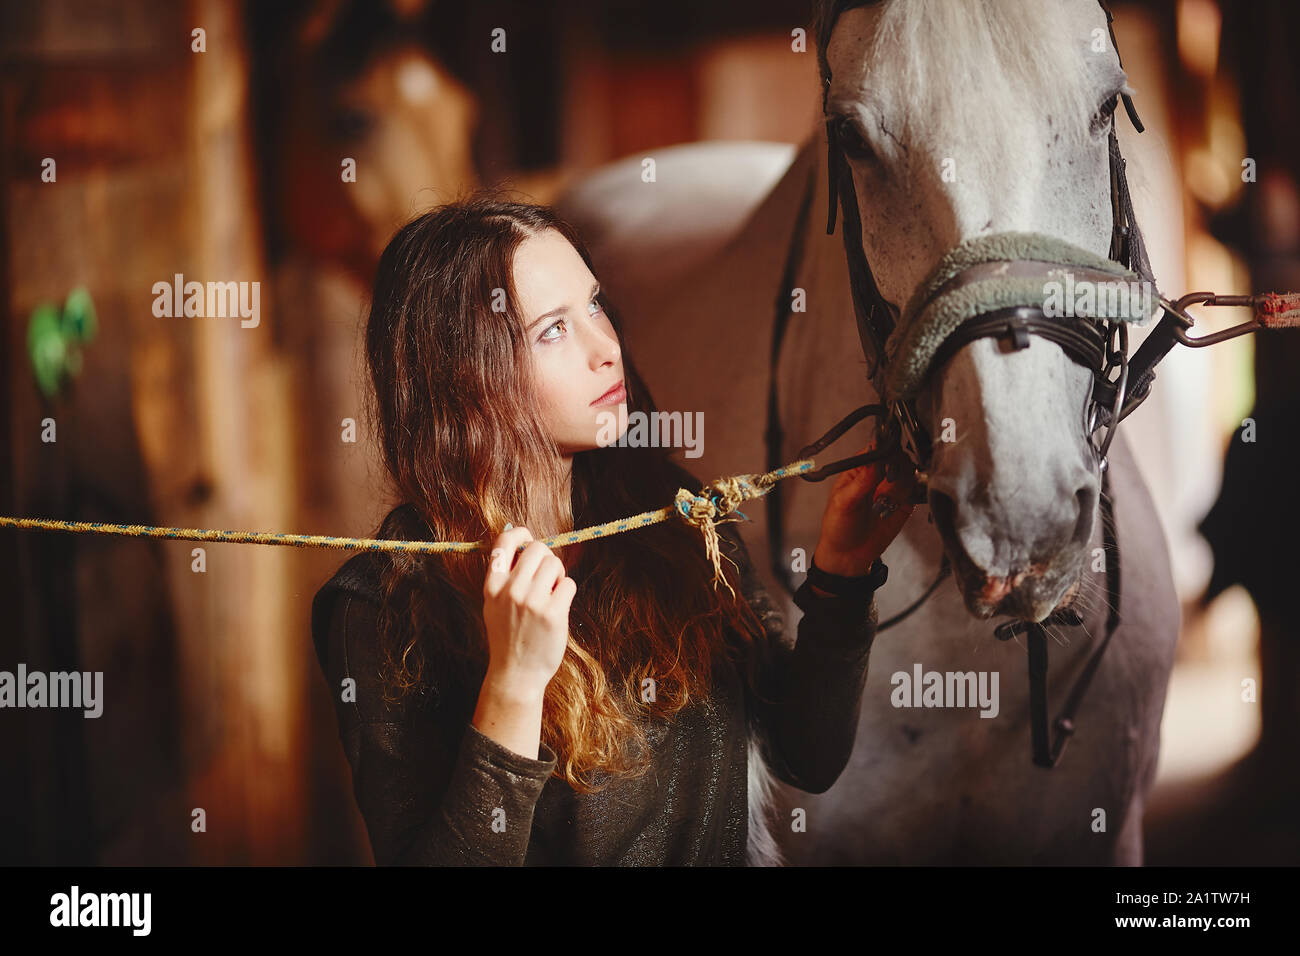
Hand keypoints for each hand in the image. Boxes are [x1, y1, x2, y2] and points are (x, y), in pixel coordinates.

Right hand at [481, 526, 575, 698]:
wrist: (516, 674)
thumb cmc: (509, 637)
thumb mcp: (494, 605)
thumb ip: (504, 576)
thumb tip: (520, 538)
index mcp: (493, 587)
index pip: (503, 543)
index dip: (519, 533)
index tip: (528, 536)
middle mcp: (510, 591)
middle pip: (537, 549)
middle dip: (546, 557)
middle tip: (547, 575)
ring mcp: (532, 602)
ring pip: (555, 564)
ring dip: (558, 575)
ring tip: (552, 592)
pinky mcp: (553, 614)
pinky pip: (568, 584)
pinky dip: (567, 591)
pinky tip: (559, 606)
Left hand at [812, 446, 917, 578]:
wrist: (849, 557)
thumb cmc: (838, 528)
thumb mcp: (843, 503)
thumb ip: (861, 482)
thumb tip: (875, 461)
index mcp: (859, 470)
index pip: (876, 449)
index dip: (885, 450)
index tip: (888, 460)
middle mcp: (877, 476)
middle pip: (898, 458)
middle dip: (897, 468)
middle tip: (888, 484)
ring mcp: (892, 489)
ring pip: (909, 473)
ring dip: (902, 486)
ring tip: (885, 502)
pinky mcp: (904, 504)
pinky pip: (916, 492)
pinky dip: (913, 495)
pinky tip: (898, 505)